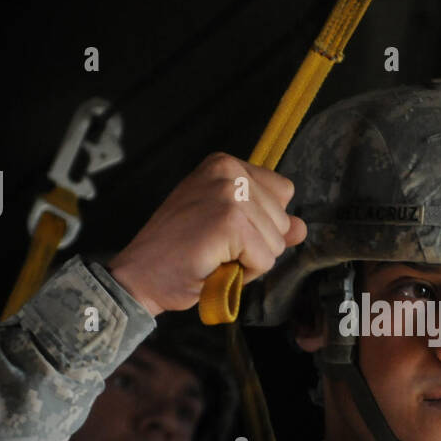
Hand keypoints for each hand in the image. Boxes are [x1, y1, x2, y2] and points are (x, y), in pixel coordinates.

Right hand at [107, 153, 305, 315]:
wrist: (139, 276)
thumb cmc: (178, 254)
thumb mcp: (228, 229)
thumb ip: (267, 222)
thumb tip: (301, 227)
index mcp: (225, 164)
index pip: (282, 192)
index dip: (261, 224)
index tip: (223, 232)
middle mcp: (229, 170)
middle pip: (283, 220)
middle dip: (257, 245)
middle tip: (216, 248)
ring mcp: (230, 193)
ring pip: (277, 243)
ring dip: (250, 262)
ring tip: (214, 256)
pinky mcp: (230, 221)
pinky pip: (264, 259)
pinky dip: (244, 273)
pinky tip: (214, 265)